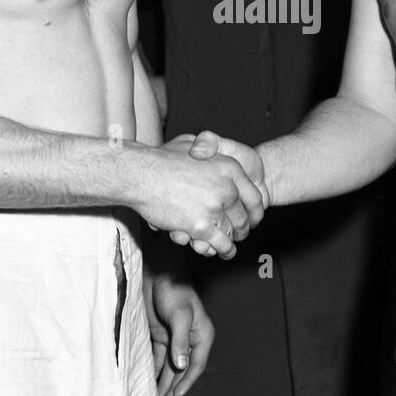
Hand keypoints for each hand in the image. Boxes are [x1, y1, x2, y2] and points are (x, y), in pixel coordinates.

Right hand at [132, 140, 263, 258]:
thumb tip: (209, 149)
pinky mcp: (201, 226)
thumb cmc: (161, 158)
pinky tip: (224, 252)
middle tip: (241, 234)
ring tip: (232, 246)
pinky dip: (224, 250)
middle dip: (244, 228)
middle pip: (244, 216)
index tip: (252, 216)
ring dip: (234, 241)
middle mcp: (227, 188)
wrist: (140, 173)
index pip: (254, 195)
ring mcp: (214, 208)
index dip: (255, 210)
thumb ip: (207, 147)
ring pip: (233, 231)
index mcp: (230, 168)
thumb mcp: (192, 143)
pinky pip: (220, 243)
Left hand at [145, 272, 213, 395]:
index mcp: (202, 335)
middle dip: (174, 388)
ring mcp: (175, 338)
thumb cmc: (174, 290)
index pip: (195, 365)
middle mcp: (190, 339)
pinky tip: (150, 383)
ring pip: (170, 367)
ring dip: (164, 383)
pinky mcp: (161, 335)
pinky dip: (155, 370)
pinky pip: (159, 358)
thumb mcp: (180, 314)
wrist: (157, 273)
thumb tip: (181, 365)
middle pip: (182, 370)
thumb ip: (180, 340)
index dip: (186, 382)